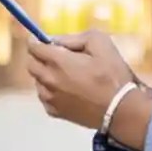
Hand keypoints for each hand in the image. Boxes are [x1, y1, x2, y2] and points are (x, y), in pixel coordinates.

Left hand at [26, 30, 151, 148]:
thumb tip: (55, 40)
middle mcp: (48, 80)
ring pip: (38, 81)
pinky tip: (69, 90)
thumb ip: (73, 37)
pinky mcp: (55, 113)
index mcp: (57, 61)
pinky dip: (51, 91)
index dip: (37, 41)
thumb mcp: (99, 42)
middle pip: (31, 64)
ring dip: (46, 75)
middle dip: (39, 57)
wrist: (121, 110)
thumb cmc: (113, 74)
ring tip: (67, 76)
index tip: (42, 40)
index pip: (33, 47)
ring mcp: (50, 98)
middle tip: (56, 56)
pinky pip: (45, 97)